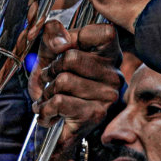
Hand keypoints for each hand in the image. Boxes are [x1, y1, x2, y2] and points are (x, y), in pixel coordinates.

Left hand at [30, 19, 123, 138]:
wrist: (56, 128)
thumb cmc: (56, 83)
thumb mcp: (50, 51)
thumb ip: (53, 34)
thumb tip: (62, 43)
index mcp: (109, 53)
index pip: (103, 32)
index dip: (73, 38)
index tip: (63, 52)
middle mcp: (115, 74)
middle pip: (70, 57)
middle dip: (51, 71)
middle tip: (51, 81)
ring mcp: (108, 95)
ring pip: (63, 81)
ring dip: (46, 93)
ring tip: (50, 99)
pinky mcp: (95, 114)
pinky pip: (59, 102)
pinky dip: (45, 110)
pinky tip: (49, 114)